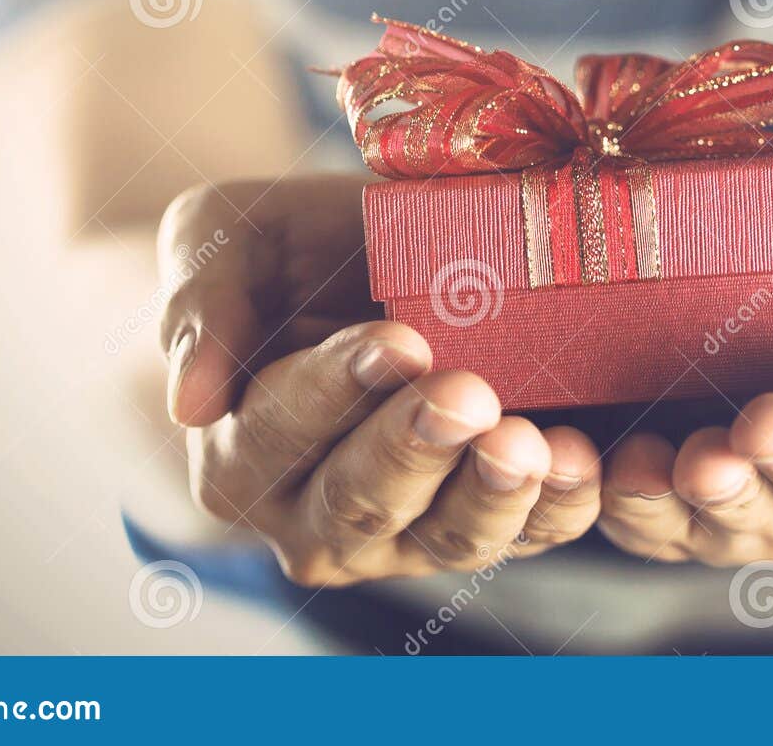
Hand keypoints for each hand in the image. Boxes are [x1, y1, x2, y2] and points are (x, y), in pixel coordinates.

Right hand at [156, 176, 601, 585]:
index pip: (278, 430)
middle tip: (468, 393)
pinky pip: (527, 534)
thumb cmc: (286, 250)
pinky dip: (558, 507)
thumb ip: (199, 304)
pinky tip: (582, 460)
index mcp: (237, 453)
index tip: (395, 341)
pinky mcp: (488, 522)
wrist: (365, 266)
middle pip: (364, 500)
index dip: (336, 389)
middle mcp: (315, 514)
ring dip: (493, 494)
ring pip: (449, 536)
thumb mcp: (222, 237)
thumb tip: (190, 401)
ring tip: (530, 443)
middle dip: (418, 447)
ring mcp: (406, 533)